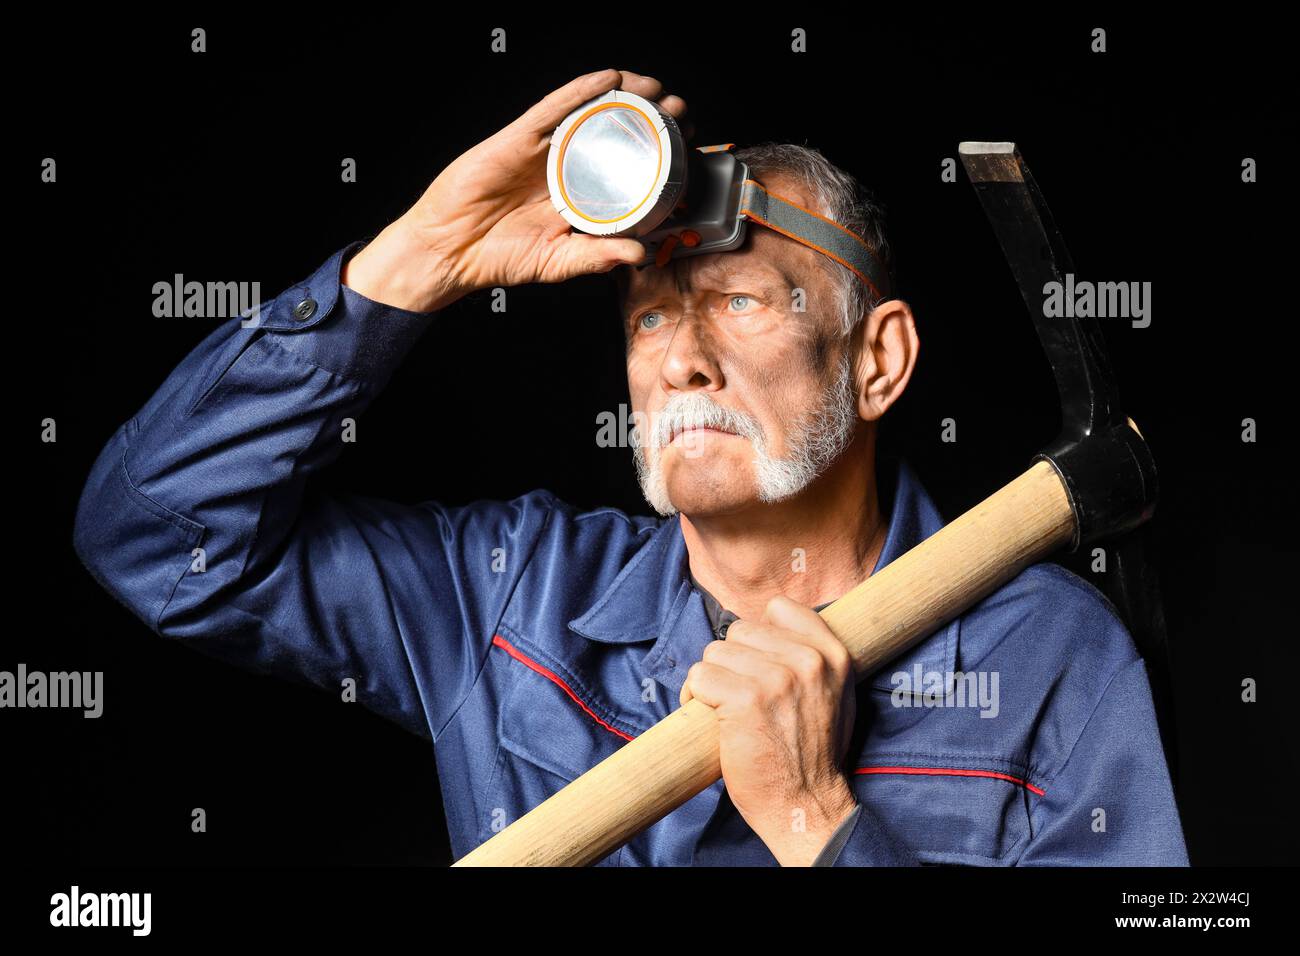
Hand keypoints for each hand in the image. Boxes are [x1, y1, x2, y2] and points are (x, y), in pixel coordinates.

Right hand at [343, 69, 690, 312]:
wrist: (450, 250)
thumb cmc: (499, 257)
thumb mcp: (557, 263)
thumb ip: (596, 257)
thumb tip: (639, 254)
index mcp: (581, 196)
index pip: (630, 169)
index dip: (660, 156)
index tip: (689, 150)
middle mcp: (568, 168)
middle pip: (619, 133)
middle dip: (653, 120)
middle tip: (682, 115)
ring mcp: (546, 150)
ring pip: (592, 112)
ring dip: (627, 96)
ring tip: (658, 91)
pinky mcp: (521, 137)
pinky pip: (555, 107)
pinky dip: (582, 91)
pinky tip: (609, 80)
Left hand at [680, 595, 859, 865]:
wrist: (806, 804)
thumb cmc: (813, 753)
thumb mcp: (836, 694)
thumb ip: (813, 656)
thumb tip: (773, 622)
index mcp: (833, 653)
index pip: (779, 608)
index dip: (759, 637)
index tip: (759, 666)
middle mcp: (808, 661)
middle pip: (739, 631)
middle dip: (732, 663)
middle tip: (739, 697)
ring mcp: (777, 678)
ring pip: (715, 652)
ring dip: (711, 681)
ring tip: (725, 710)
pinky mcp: (745, 700)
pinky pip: (698, 677)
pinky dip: (694, 698)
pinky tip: (709, 718)